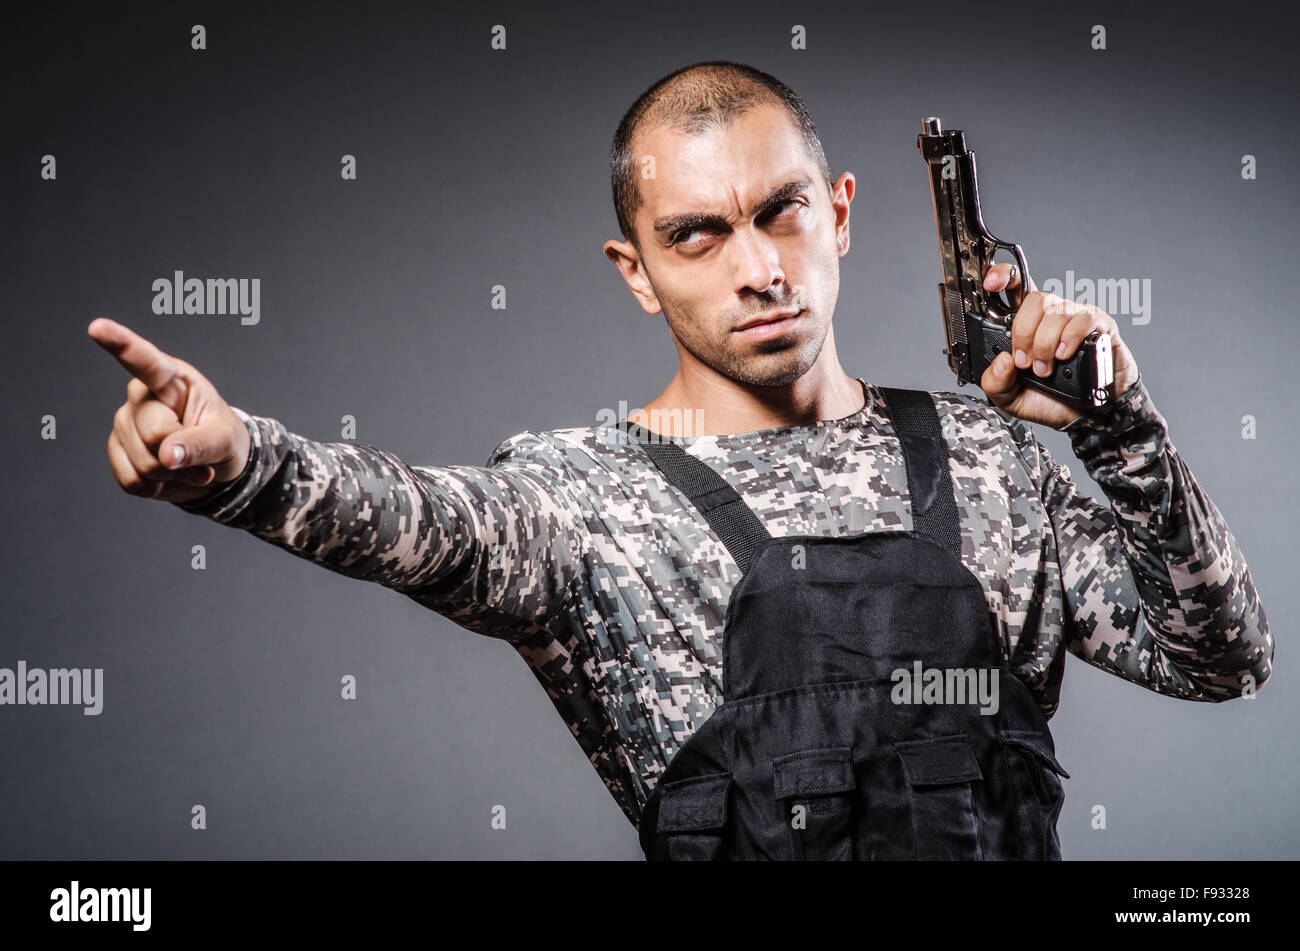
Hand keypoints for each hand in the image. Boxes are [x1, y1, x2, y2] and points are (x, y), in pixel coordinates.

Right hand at [88, 318, 250, 503]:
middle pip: (154, 433)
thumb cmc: (224, 441)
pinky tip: (169, 477)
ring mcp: (125, 423)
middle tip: (201, 455)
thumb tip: (167, 455)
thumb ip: (201, 444)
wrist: (215, 468)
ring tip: (188, 464)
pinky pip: (131, 481)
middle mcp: (141, 396)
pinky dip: (157, 488)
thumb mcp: (226, 440)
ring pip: (143, 463)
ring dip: (173, 475)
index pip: (145, 361)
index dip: (121, 344)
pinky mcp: (118, 451)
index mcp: (172, 380)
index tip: (98, 328)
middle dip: (181, 454)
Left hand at [978, 262, 1139, 428]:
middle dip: (1023, 333)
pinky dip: (1069, 338)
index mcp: (1027, 324)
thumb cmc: (1051, 400)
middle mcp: (1051, 315)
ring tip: (1046, 369)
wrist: (1087, 415)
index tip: (989, 284)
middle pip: (1034, 300)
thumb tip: (1001, 360)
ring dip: (1045, 343)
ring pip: (1056, 312)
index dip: (1002, 277)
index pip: (1015, 287)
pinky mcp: (1101, 326)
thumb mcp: (1011, 398)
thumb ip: (996, 383)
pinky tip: (1064, 355)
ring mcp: (1076, 318)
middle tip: (1025, 362)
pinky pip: (1083, 320)